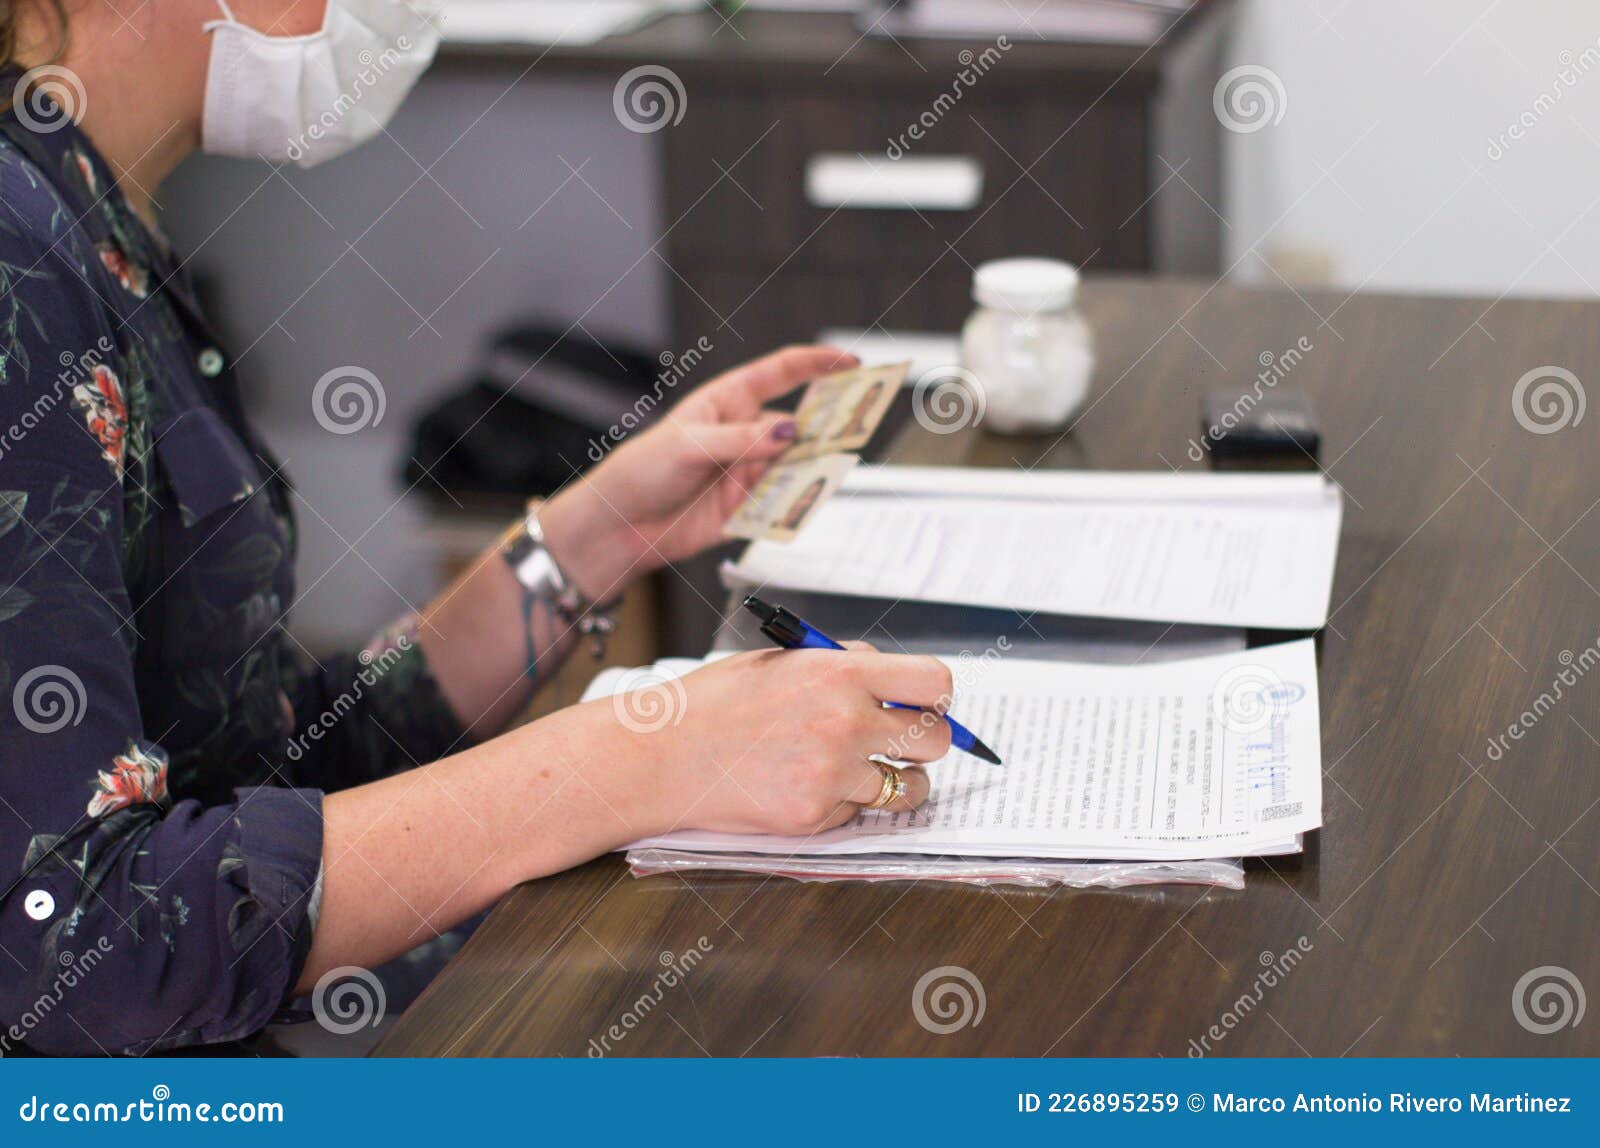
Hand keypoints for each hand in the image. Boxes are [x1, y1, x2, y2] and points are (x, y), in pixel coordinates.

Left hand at [538, 345, 856, 599]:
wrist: (618, 528)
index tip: (852, 362)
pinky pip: (780, 505)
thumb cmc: (641, 471)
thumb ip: (740, 440)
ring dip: (809, 470)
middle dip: (825, 426)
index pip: (780, 373)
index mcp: (728, 402)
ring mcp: (746, 471)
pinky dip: (792, 506)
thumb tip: (787, 432)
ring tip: (822, 474)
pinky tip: (796, 507)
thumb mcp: (688, 444)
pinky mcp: (746, 508)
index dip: (817, 364)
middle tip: (853, 428)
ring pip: (794, 467)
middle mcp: (743, 434)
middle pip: (797, 424)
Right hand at [586, 644, 953, 837]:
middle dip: (922, 740)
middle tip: (897, 739)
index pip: (934, 684)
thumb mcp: (783, 660)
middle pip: (935, 740)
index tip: (923, 703)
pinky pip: (860, 813)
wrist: (660, 755)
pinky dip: (846, 804)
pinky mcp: (815, 817)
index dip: (934, 696)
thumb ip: (844, 664)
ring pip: (908, 787)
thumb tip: (895, 679)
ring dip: (895, 780)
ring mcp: (832, 776)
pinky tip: (808, 785)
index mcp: (839, 674)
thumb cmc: (715, 703)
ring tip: (859, 768)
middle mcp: (845, 723)